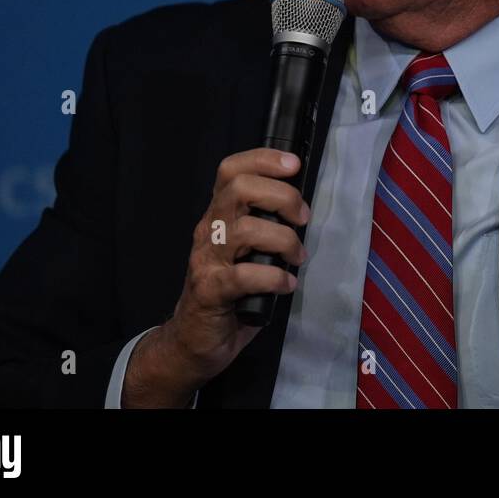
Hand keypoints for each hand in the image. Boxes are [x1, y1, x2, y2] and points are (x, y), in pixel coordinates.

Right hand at [122, 148, 308, 406]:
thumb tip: (303, 208)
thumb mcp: (248, 251)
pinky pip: (245, 275)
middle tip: (303, 218)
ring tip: (297, 257)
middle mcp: (208, 230)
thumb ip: (266, 226)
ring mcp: (206, 260)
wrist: (195, 340)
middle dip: (281, 197)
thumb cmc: (230, 292)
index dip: (262, 159)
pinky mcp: (210, 291)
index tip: (294, 165)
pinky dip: (275, 278)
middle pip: (239, 189)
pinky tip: (287, 285)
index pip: (231, 170)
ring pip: (244, 230)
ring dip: (284, 240)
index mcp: (218, 215)